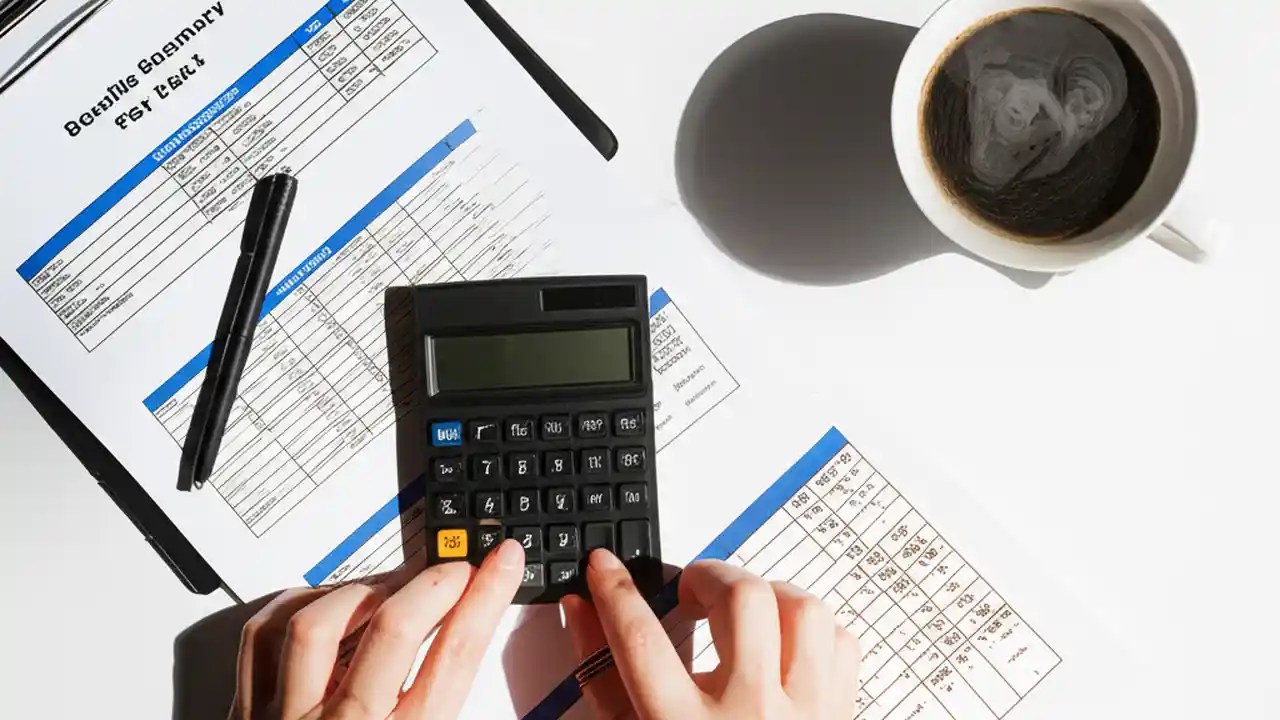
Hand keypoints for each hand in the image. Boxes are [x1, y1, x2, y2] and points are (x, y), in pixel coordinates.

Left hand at [229, 539, 523, 719]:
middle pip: (396, 628)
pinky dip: (296, 605)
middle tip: (457, 567)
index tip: (503, 564)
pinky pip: (262, 638)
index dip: (487, 599)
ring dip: (364, 590)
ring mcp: (288, 719)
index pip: (455, 657)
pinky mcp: (245, 715)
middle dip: (436, 582)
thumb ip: (443, 712)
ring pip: (319, 623)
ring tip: (391, 585)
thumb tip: (467, 670)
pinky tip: (323, 601)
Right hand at [562, 551, 860, 719]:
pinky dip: (809, 628)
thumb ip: (603, 678)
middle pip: (739, 601)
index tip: (605, 568)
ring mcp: (806, 712)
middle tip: (690, 591)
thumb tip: (584, 612)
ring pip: (801, 608)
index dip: (616, 593)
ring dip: (767, 594)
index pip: (642, 642)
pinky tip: (781, 641)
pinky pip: (840, 639)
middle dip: (707, 577)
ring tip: (741, 611)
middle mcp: (750, 716)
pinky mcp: (841, 710)